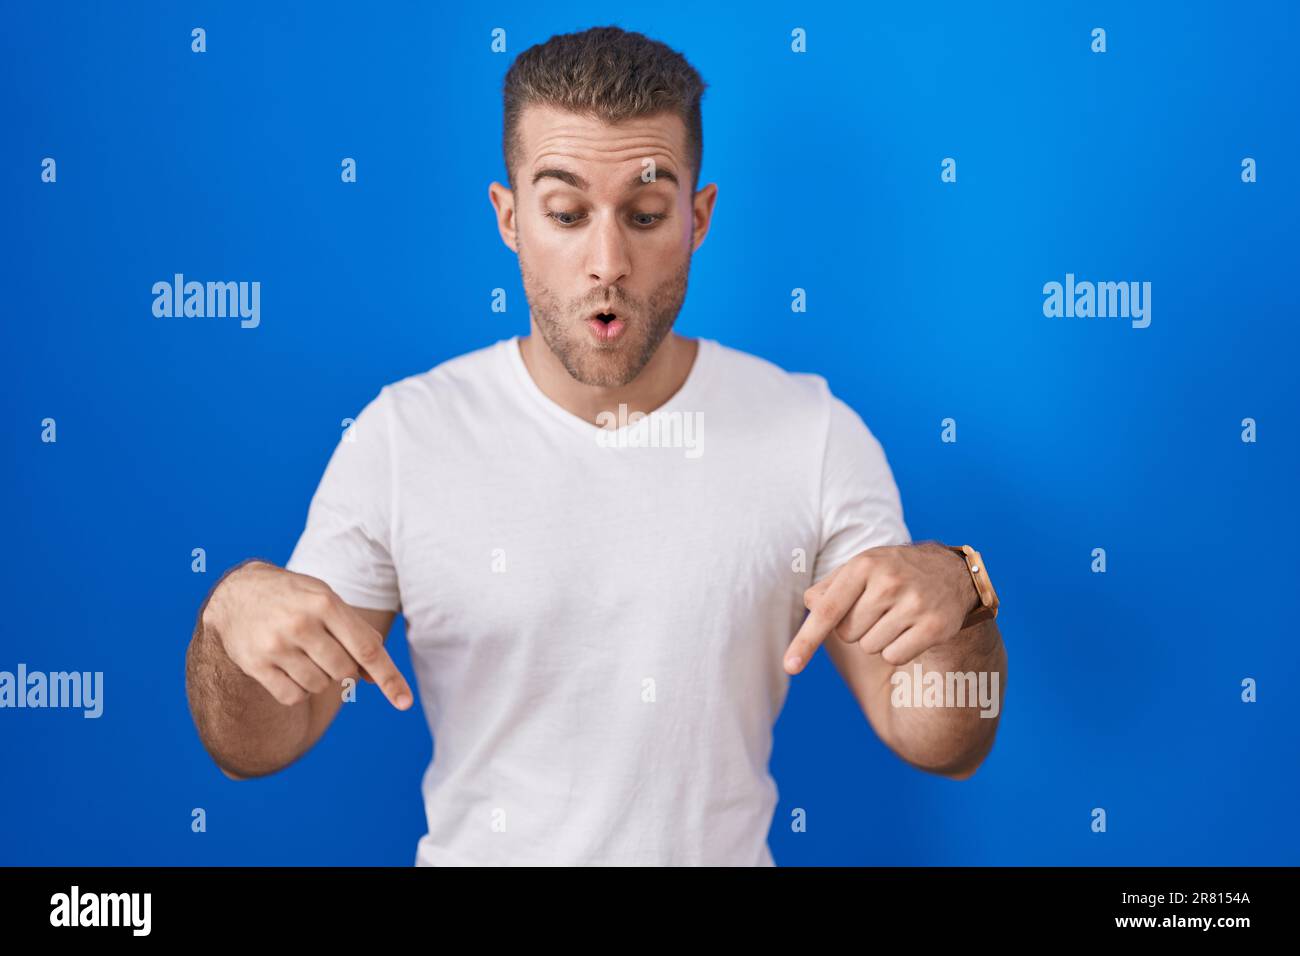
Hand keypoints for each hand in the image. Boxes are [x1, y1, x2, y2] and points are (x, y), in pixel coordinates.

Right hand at [202, 561, 413, 709]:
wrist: (236, 593)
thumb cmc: (296, 598)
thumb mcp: (328, 601)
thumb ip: (356, 633)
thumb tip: (376, 677)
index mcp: (325, 603)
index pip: (367, 649)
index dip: (389, 677)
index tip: (405, 702)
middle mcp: (301, 624)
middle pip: (344, 672)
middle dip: (344, 669)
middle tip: (326, 649)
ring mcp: (276, 645)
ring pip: (319, 686)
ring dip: (320, 679)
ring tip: (303, 654)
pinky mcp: (255, 665)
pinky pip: (293, 696)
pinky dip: (298, 690)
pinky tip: (288, 667)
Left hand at [785, 542, 978, 673]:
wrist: (951, 572)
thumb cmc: (892, 572)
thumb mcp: (860, 568)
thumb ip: (829, 587)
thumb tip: (810, 604)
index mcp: (863, 565)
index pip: (827, 610)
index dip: (806, 640)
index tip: (790, 666)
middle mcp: (890, 582)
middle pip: (847, 634)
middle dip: (857, 627)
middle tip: (880, 608)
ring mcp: (915, 604)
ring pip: (871, 648)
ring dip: (879, 639)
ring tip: (897, 616)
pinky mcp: (935, 626)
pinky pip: (895, 656)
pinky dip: (898, 650)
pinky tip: (912, 629)